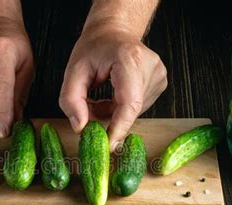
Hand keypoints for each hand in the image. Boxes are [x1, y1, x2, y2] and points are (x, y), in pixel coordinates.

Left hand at [59, 26, 166, 150]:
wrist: (114, 32)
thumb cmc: (94, 48)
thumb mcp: (73, 71)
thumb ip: (71, 100)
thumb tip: (81, 127)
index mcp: (130, 59)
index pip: (129, 103)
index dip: (119, 127)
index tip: (109, 146)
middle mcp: (150, 67)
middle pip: (129, 110)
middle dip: (107, 117)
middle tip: (88, 106)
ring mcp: (159, 76)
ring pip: (133, 112)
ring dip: (113, 112)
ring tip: (101, 94)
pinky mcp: (160, 84)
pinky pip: (138, 108)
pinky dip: (121, 108)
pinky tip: (114, 93)